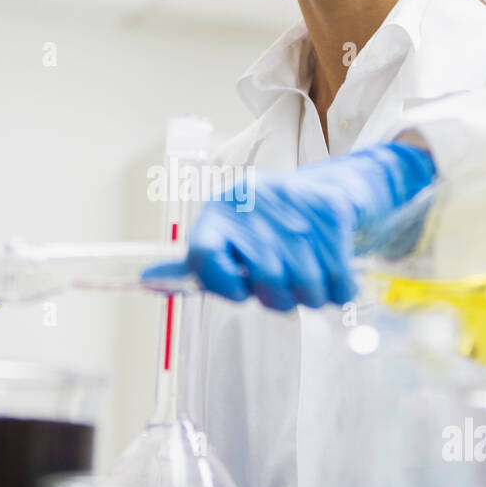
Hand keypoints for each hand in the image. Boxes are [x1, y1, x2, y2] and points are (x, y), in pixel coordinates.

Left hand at [141, 142, 435, 311]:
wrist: (325, 188)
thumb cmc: (266, 226)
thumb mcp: (228, 235)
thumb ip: (195, 264)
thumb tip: (146, 280)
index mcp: (220, 212)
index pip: (202, 256)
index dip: (222, 285)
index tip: (239, 292)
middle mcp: (255, 209)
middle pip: (267, 284)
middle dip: (279, 298)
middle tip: (282, 286)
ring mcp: (296, 212)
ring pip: (307, 289)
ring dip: (311, 296)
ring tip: (307, 276)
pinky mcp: (331, 215)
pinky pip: (339, 283)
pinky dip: (340, 290)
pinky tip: (331, 271)